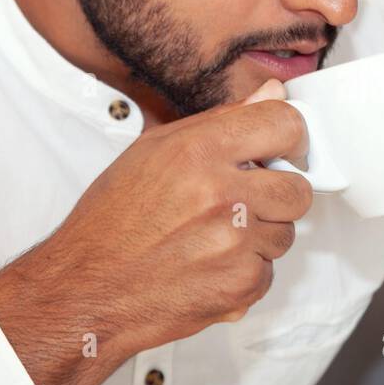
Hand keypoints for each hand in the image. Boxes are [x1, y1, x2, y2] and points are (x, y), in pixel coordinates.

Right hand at [0, 78, 312, 384]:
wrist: (85, 290)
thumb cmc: (112, 222)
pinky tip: (207, 266)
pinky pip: (268, 272)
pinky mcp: (240, 285)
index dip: (291, 138)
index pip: (285, 125)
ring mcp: (234, 242)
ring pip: (286, 233)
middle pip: (298, 188)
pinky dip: (245, 273)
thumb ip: (222, 120)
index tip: (285, 149)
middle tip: (244, 202)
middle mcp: (221, 194)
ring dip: (260, 237)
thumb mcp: (155, 150)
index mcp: (199, 150)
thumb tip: (272, 94)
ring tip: (212, 237)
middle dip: (278, 195)